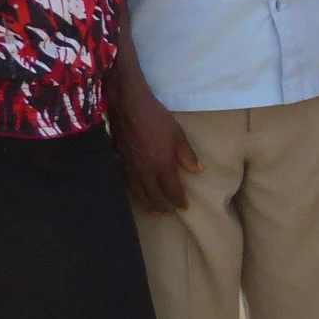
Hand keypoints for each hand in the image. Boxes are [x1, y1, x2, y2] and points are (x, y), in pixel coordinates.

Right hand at [111, 87, 200, 212]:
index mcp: (162, 165)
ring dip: (148, 203)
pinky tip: (137, 194)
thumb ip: (187, 155)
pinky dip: (134, 193)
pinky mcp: (120, 162)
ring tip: (155, 210)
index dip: (179, 200)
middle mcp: (146, 172)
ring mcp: (131, 168)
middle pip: (154, 196)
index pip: (172, 190)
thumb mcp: (178, 135)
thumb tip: (198, 170)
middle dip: (163, 206)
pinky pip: (128, 184)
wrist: (128, 106)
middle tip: (169, 212)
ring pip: (139, 193)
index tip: (184, 207)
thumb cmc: (156, 118)